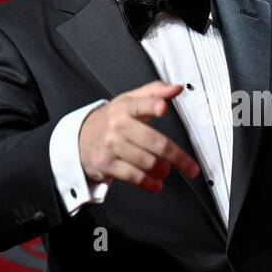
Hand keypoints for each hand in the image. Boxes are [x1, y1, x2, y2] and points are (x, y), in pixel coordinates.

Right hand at [78, 81, 201, 193]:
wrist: (81, 138)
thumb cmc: (112, 119)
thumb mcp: (129, 100)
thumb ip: (155, 92)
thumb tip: (176, 88)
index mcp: (125, 107)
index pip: (140, 104)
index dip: (151, 106)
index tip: (162, 108)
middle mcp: (117, 126)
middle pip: (153, 141)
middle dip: (177, 157)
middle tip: (190, 167)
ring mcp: (111, 146)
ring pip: (146, 162)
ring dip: (162, 170)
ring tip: (166, 170)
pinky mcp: (107, 164)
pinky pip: (134, 177)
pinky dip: (149, 183)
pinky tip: (156, 183)